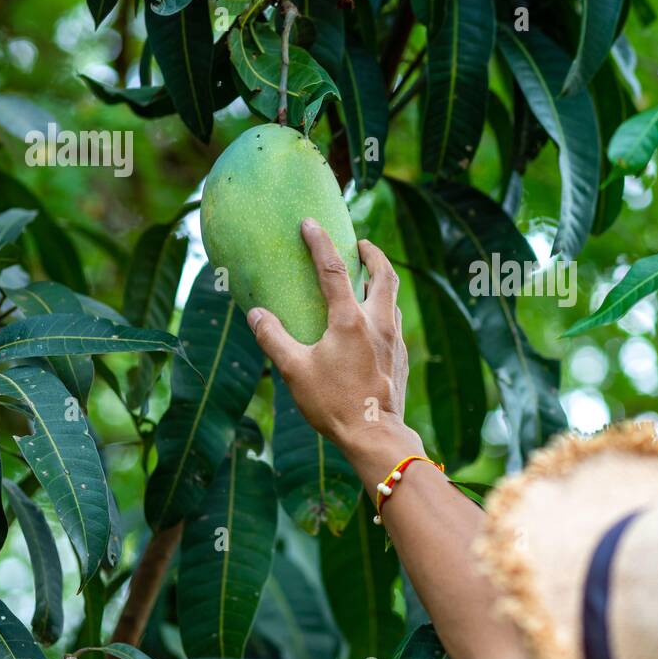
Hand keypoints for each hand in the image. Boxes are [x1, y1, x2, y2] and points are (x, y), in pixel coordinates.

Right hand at [246, 218, 422, 476]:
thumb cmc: (333, 403)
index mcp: (350, 320)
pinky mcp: (401, 358)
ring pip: (392, 298)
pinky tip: (373, 323)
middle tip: (360, 243)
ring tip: (367, 278)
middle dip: (373, 253)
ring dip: (381, 281)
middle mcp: (378, 323)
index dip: (320, 242)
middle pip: (383, 274)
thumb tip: (256, 314)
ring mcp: (393, 340)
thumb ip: (274, 338)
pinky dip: (384, 309)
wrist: (376, 435)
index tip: (309, 223)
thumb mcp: (294, 371)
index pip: (334, 269)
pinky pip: (394, 323)